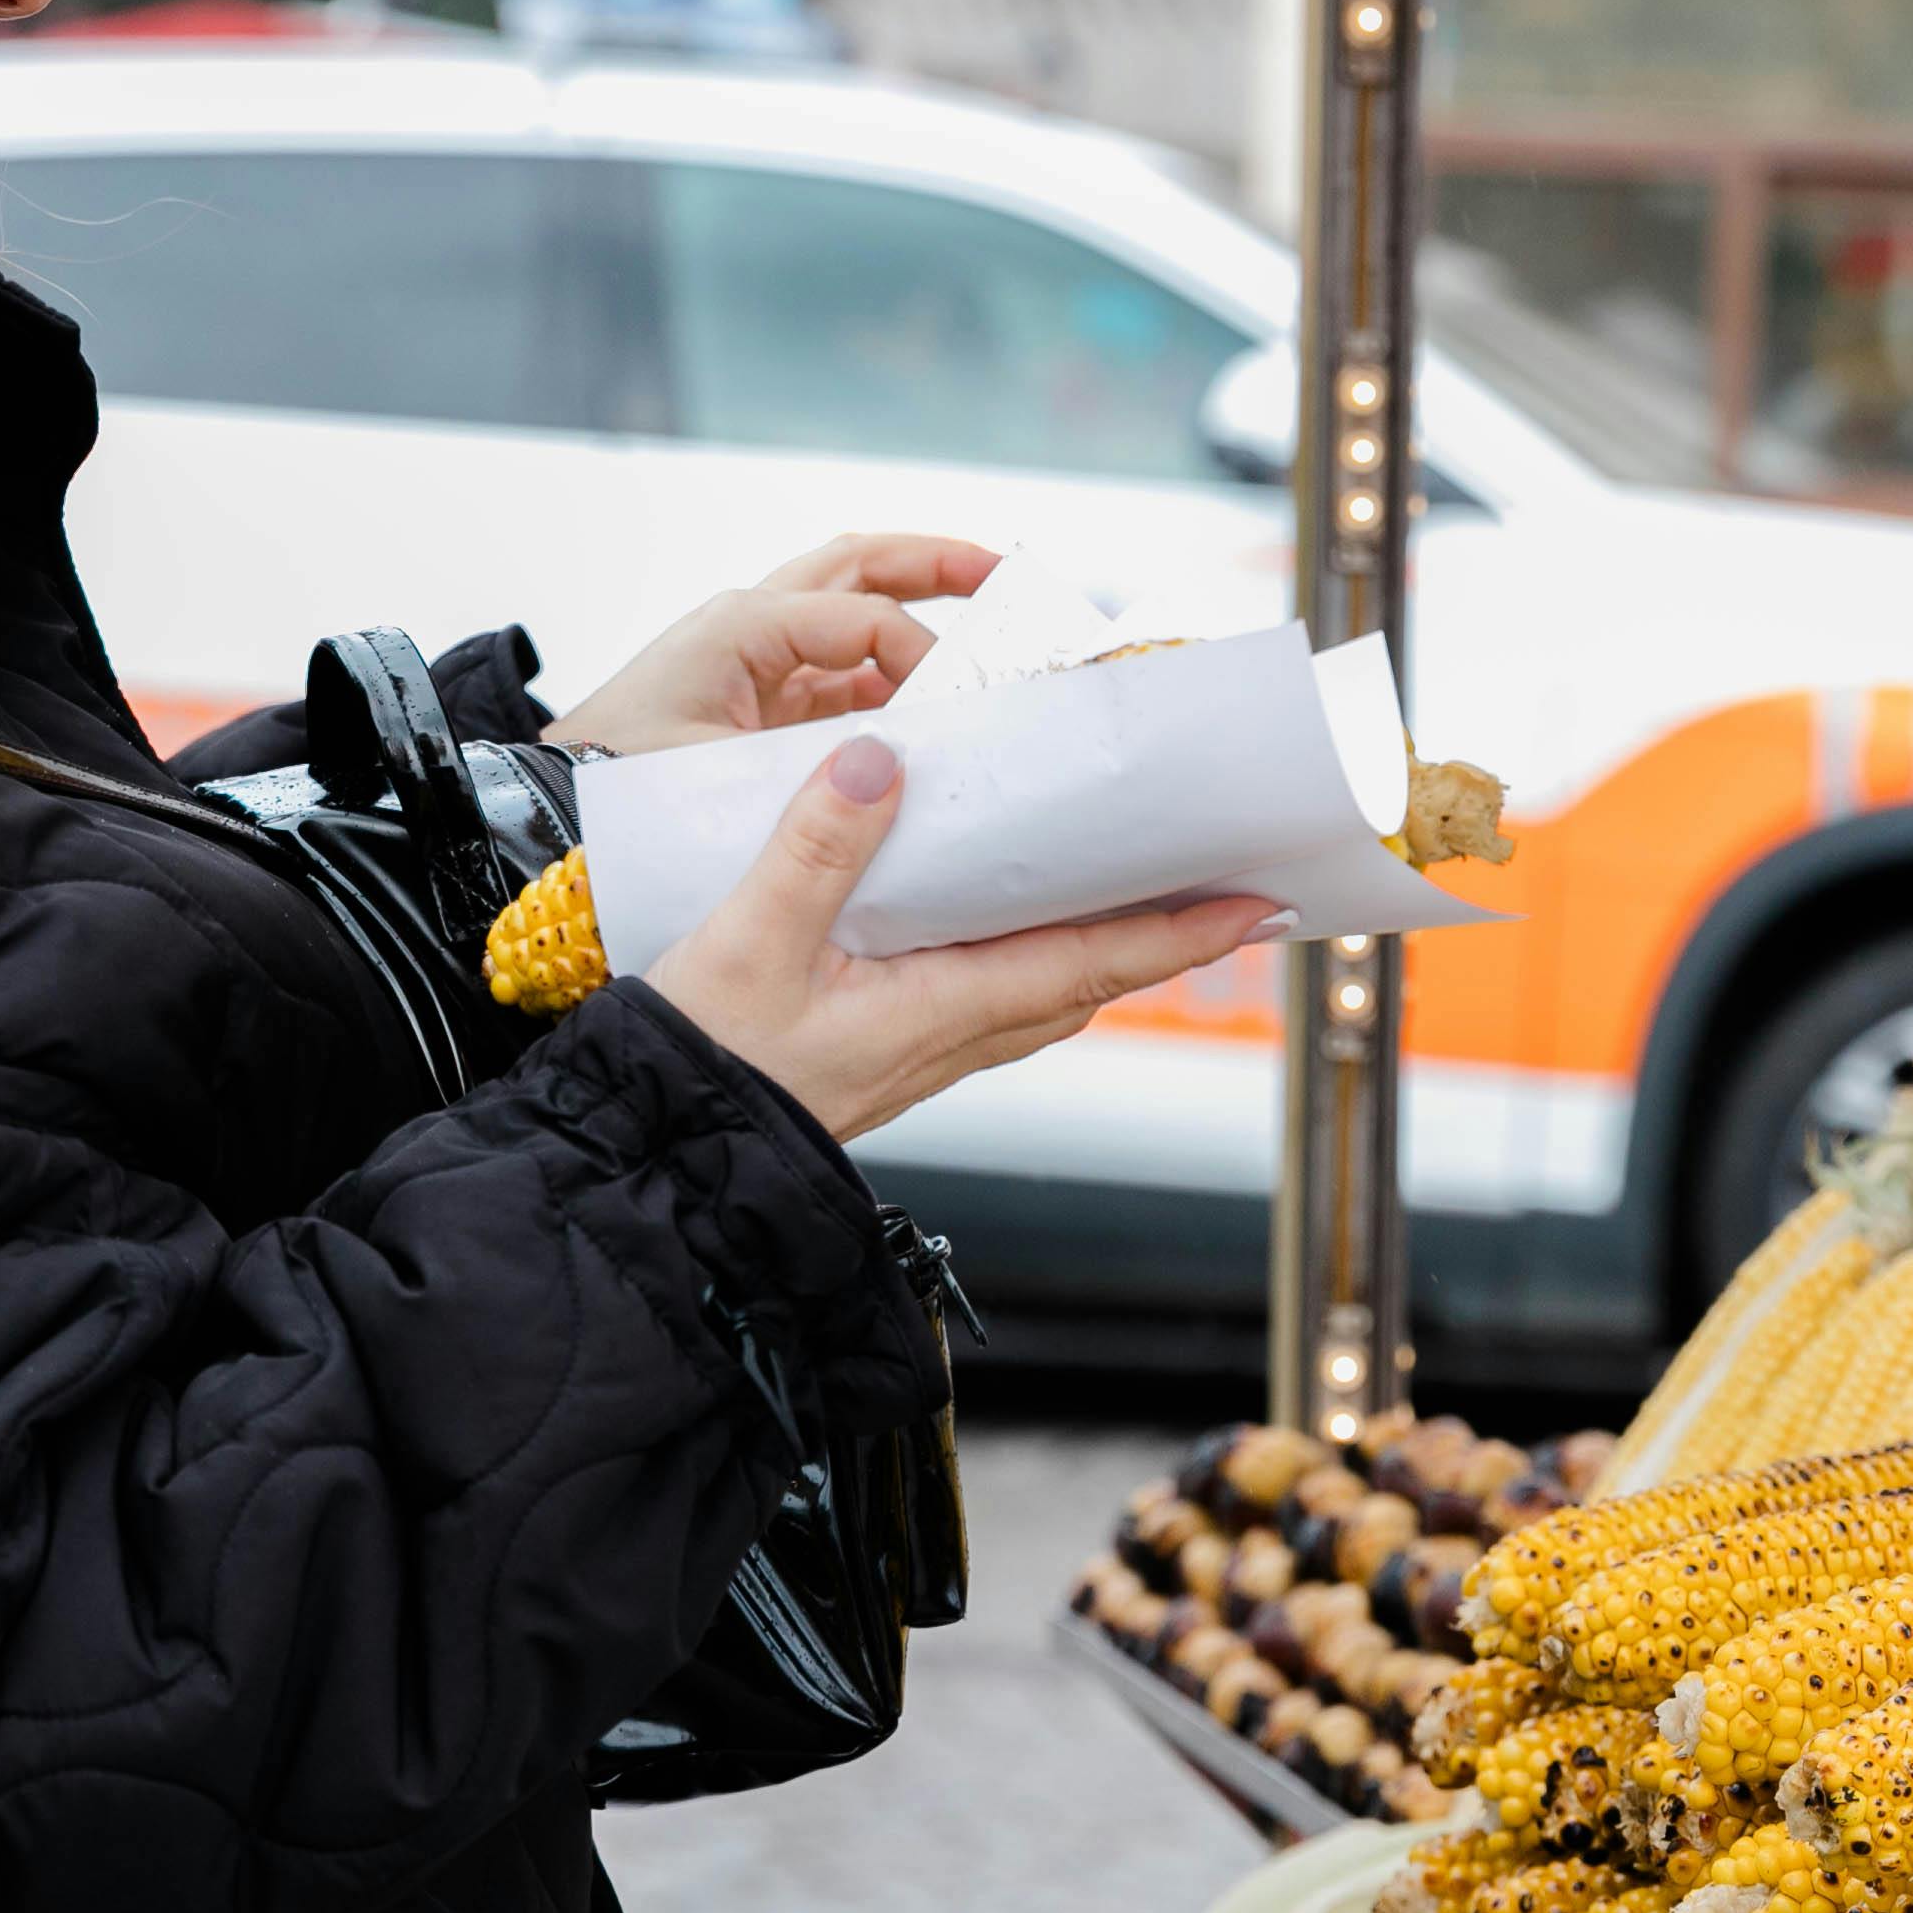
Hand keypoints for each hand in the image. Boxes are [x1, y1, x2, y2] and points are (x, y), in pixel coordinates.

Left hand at [544, 533, 1003, 757]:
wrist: (544, 813)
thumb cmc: (615, 788)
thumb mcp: (720, 775)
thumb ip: (813, 768)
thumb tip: (897, 762)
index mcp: (743, 627)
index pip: (865, 621)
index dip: (927, 657)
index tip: (967, 708)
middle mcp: (753, 627)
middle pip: (862, 566)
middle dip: (938, 565)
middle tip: (1007, 578)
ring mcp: (758, 660)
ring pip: (855, 609)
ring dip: (922, 610)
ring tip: (991, 624)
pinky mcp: (760, 702)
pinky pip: (842, 670)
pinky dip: (894, 676)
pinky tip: (938, 709)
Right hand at [649, 734, 1276, 1140]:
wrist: (654, 1156)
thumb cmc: (702, 1062)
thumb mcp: (751, 939)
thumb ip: (819, 844)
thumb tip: (887, 756)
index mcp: (943, 1009)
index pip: (1094, 963)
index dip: (1182, 934)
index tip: (1258, 902)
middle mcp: (953, 1037)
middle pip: (1090, 978)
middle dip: (1165, 933)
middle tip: (1227, 879)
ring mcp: (925, 1050)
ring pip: (1046, 993)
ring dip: (1103, 945)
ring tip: (1145, 888)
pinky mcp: (891, 1049)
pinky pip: (994, 997)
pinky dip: (1034, 956)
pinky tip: (1014, 920)